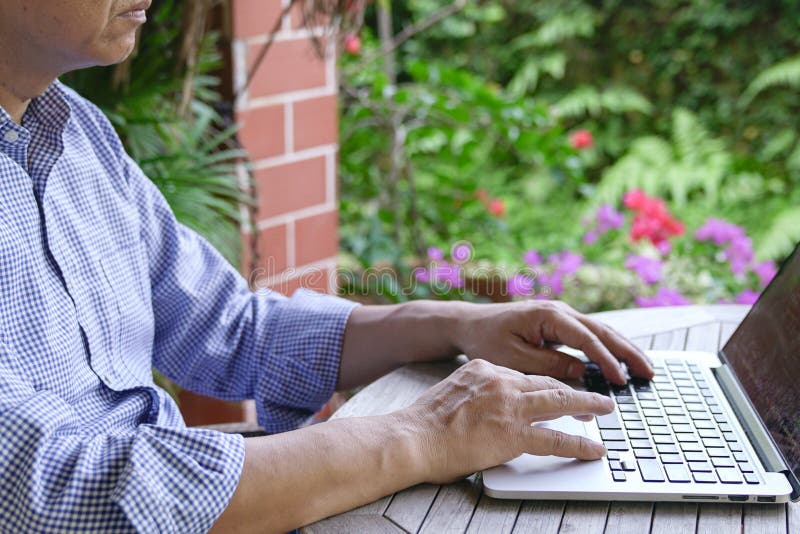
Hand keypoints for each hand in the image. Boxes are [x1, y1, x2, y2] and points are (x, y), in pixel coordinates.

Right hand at [402, 359, 613, 483]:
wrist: (413, 438)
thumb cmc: (424, 423)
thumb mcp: (451, 392)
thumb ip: (474, 394)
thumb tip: (486, 407)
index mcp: (483, 369)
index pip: (523, 376)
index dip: (543, 386)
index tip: (555, 392)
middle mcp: (500, 381)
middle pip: (546, 382)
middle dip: (573, 390)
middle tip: (593, 397)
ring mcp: (509, 405)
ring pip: (559, 402)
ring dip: (587, 406)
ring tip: (605, 410)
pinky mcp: (514, 433)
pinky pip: (555, 438)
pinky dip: (579, 444)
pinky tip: (593, 449)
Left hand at [453, 300, 652, 384]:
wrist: (470, 325)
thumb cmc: (486, 340)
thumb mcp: (513, 358)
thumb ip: (548, 364)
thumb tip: (581, 372)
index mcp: (548, 316)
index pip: (585, 338)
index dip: (605, 360)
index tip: (620, 379)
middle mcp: (560, 311)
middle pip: (602, 331)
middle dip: (627, 352)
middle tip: (650, 372)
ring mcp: (561, 316)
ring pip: (600, 332)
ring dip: (623, 349)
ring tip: (645, 368)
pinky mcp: (559, 325)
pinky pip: (589, 336)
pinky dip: (608, 348)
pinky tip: (622, 361)